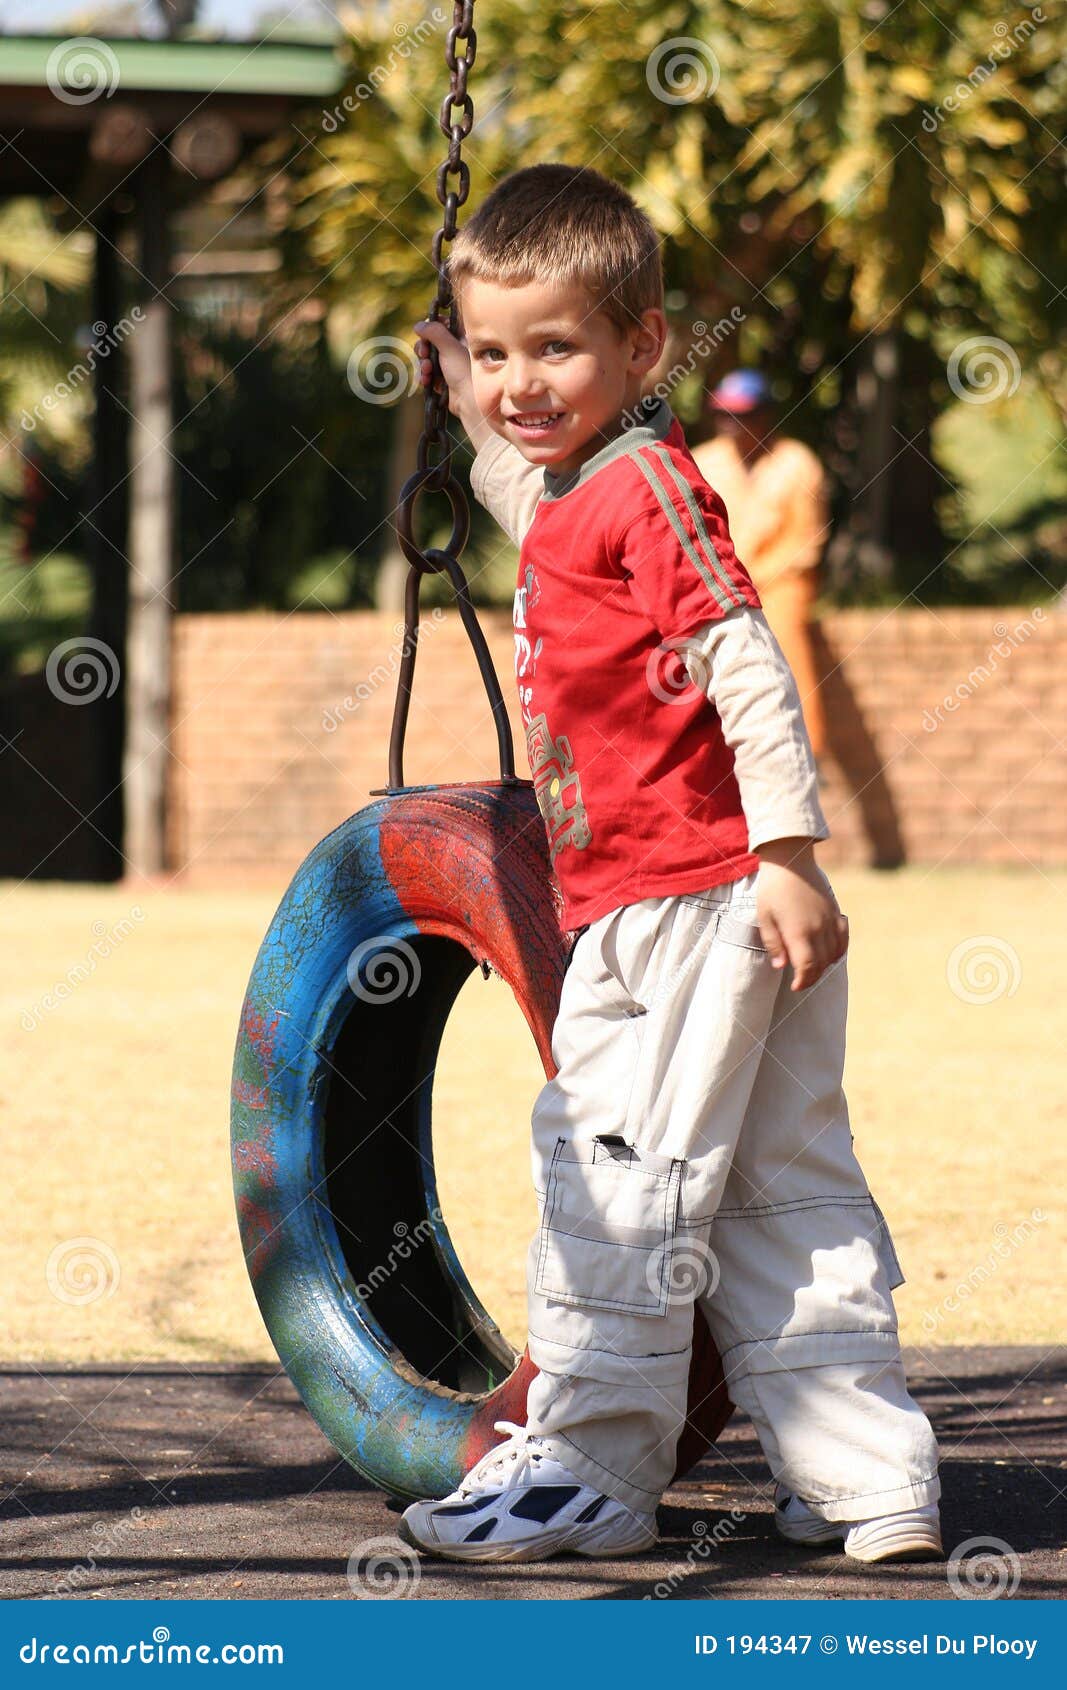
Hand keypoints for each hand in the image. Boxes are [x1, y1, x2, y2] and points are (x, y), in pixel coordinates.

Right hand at [413, 316, 472, 418]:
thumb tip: (418, 325)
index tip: (425, 332)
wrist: (470, 401)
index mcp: (462, 337)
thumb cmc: (465, 372)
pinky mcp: (443, 379)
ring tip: (427, 371)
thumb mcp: (450, 347)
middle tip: (424, 353)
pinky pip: (429, 373)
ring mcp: (449, 365)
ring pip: (428, 357)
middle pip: (432, 341)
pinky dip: (425, 376)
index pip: (443, 323)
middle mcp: (456, 349)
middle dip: (424, 348)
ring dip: (423, 363)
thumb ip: (434, 332)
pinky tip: (426, 381)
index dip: (431, 326)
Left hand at [754, 838, 847, 990]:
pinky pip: (843, 937)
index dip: (803, 981)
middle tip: (801, 981)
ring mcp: (830, 920)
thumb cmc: (772, 889)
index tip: (795, 986)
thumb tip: (781, 966)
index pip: (808, 967)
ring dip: (824, 965)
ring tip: (812, 968)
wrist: (790, 861)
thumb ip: (774, 944)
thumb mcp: (764, 918)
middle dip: (812, 976)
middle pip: (822, 963)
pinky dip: (839, 949)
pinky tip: (830, 954)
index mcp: (799, 932)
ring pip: (834, 953)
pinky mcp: (835, 912)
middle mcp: (818, 929)